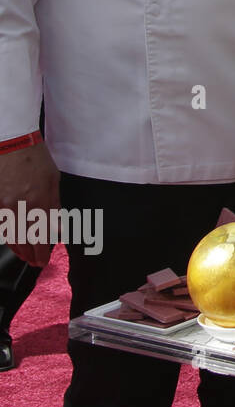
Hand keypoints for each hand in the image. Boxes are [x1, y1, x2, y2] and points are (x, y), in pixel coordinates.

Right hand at [0, 142, 59, 265]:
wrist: (11, 143)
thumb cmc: (35, 159)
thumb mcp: (53, 180)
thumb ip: (54, 206)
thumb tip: (57, 227)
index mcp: (38, 201)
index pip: (40, 236)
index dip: (41, 252)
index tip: (43, 261)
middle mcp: (20, 206)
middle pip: (23, 240)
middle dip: (29, 255)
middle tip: (35, 263)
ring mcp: (4, 205)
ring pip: (9, 235)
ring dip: (17, 248)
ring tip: (24, 256)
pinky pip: (1, 224)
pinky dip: (7, 235)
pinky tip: (12, 241)